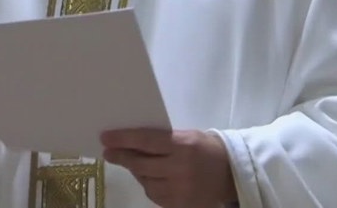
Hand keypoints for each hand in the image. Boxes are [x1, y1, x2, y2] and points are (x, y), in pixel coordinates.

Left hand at [101, 128, 235, 207]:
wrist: (231, 173)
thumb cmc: (205, 148)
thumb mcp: (185, 135)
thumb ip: (161, 139)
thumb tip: (130, 141)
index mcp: (182, 146)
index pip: (145, 141)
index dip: (123, 139)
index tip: (105, 138)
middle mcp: (180, 169)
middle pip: (141, 164)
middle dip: (122, 157)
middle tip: (108, 152)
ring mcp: (180, 190)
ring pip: (145, 182)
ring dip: (137, 172)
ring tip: (135, 164)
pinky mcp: (181, 205)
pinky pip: (155, 195)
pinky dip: (149, 185)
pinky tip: (152, 178)